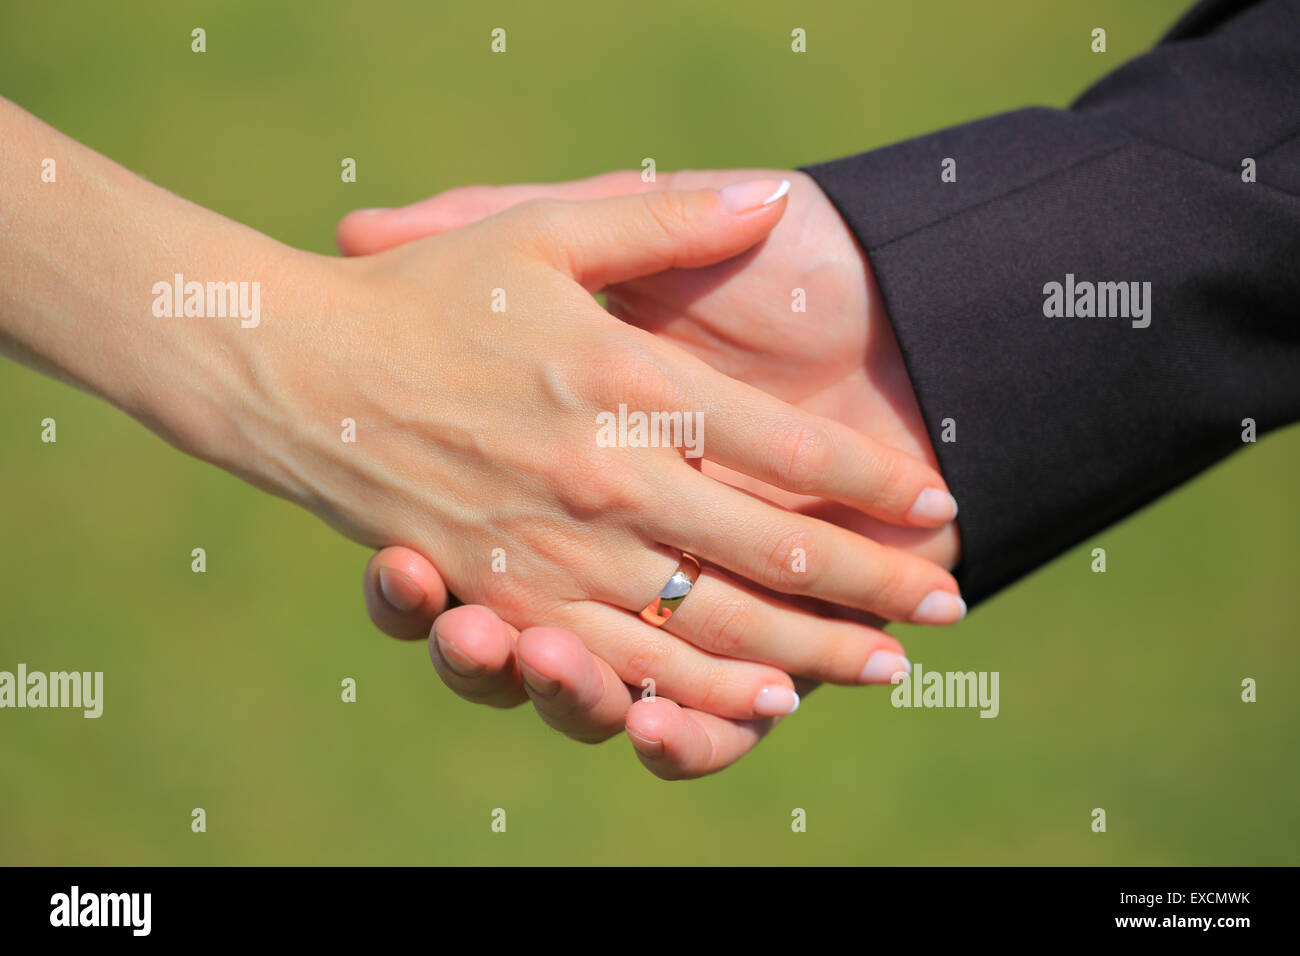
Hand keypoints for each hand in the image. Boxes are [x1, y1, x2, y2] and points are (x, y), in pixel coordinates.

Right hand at [341, 171, 960, 775]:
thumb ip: (659, 216)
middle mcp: (600, 481)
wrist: (301, 369)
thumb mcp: (542, 230)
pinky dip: (705, 692)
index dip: (868, 476)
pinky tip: (773, 704)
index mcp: (619, 382)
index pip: (781, 442)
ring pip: (712, 628)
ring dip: (811, 651)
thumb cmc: (433, 297)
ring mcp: (557, 556)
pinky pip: (629, 664)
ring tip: (889, 664)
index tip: (938, 500)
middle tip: (944, 602)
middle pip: (768, 552)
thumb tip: (771, 192)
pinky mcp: (513, 605)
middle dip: (871, 581)